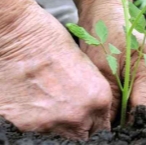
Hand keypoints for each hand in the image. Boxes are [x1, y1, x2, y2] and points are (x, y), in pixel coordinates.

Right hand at [0, 0, 111, 139]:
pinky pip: (34, 134)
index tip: (87, 123)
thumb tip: (89, 114)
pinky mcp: (22, 125)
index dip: (93, 125)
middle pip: (82, 137)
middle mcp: (78, 115)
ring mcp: (49, 123)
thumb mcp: (85, 69)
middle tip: (67, 115)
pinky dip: (34, 125)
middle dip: (77, 129)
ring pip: (59, 138)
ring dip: (56, 127)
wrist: (20, 34)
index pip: (102, 129)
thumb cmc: (53, 42)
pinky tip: (32, 107)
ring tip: (48, 107)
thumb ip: (91, 96)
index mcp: (98, 99)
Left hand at [78, 0, 145, 120]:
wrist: (108, 15)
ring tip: (118, 116)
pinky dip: (140, 103)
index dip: (132, 125)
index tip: (117, 133)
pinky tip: (125, 104)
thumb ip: (112, 103)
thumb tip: (112, 129)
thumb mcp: (102, 71)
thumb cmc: (103, 36)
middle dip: (136, 121)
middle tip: (115, 127)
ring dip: (138, 113)